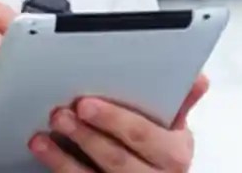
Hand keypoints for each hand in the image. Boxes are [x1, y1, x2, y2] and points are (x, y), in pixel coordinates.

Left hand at [28, 74, 209, 171]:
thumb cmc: (161, 152)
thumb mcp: (175, 128)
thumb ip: (181, 101)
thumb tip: (197, 78)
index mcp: (174, 154)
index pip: (142, 135)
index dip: (113, 119)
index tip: (87, 104)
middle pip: (115, 158)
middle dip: (85, 134)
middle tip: (61, 113)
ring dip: (63, 156)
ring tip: (43, 134)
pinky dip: (60, 167)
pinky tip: (44, 152)